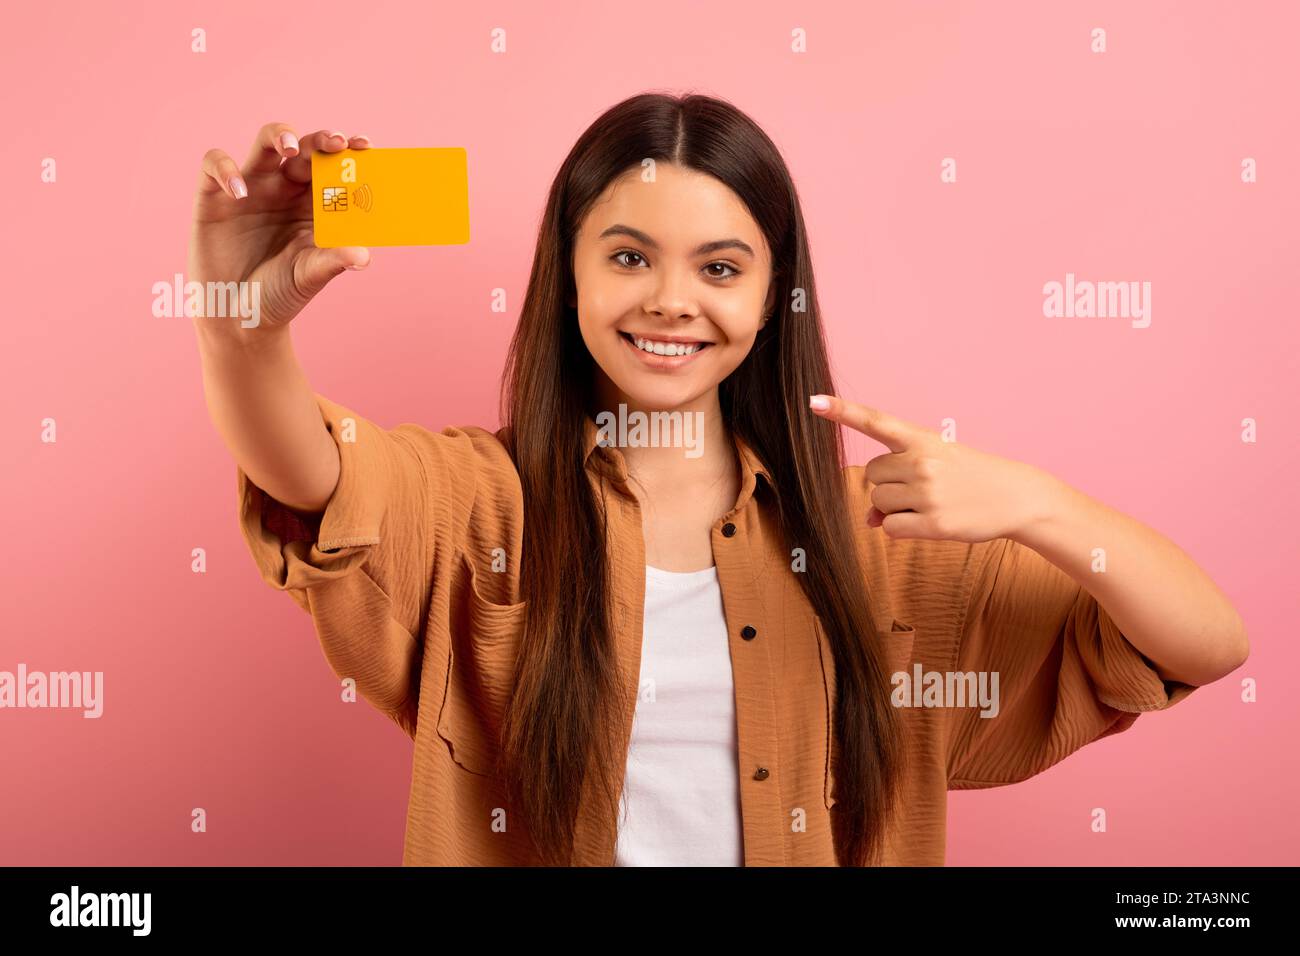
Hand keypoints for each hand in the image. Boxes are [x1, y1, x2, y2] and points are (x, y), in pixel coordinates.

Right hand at [187, 123, 373, 334]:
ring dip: (279, 135)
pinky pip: (215, 165)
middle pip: (304, 149)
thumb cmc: (279, 294)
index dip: (349, 152)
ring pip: (264, 144)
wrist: (237, 318)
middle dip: (320, 141)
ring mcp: (251, 189)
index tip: (365, 146)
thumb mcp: (308, 277)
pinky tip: (240, 193)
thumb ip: (333, 262)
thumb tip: (365, 256)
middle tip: (336, 143)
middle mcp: (285, 189)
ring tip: (291, 149)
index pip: (334, 168)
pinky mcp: (214, 196)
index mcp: (314, 204)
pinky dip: (226, 170)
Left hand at [808, 393, 1053, 542]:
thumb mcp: (936, 467)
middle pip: (870, 476)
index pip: (875, 422)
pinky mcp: (934, 523)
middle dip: (887, 484)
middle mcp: (921, 462)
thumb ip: (898, 483)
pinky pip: (891, 528)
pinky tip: (928, 522)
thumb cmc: (970, 478)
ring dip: (894, 508)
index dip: (842, 412)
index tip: (814, 402)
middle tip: (920, 487)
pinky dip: (901, 529)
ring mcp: (927, 493)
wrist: (1016, 497)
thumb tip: (869, 520)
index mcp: (922, 439)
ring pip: (878, 503)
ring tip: (929, 503)